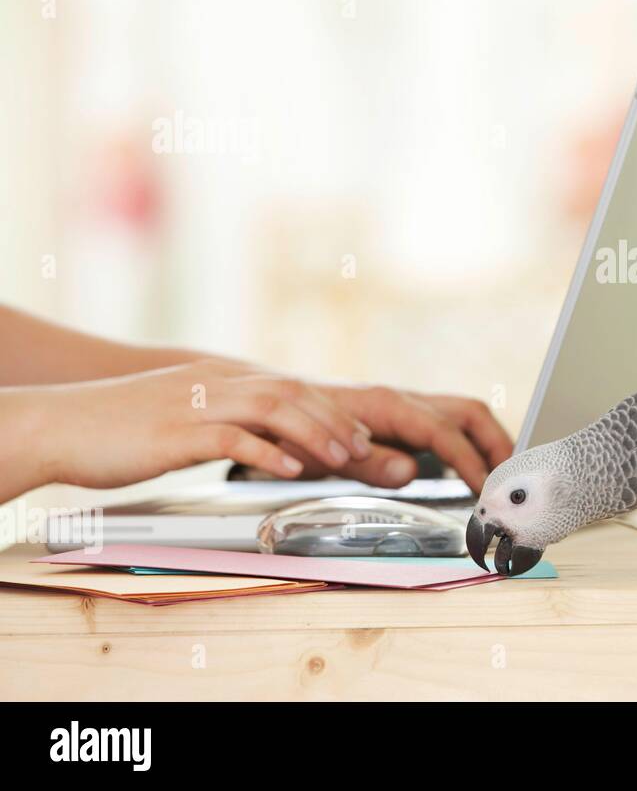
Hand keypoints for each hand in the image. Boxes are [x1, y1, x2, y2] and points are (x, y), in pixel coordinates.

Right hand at [4, 359, 375, 493]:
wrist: (60, 425)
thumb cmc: (120, 429)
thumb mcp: (182, 416)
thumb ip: (222, 421)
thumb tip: (261, 442)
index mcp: (217, 378)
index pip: (288, 386)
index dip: (329, 410)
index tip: (357, 436)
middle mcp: (213, 384)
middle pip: (290, 393)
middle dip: (333, 421)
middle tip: (362, 449)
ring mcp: (195, 405)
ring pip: (271, 408)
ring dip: (313, 434)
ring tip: (340, 459)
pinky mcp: (175, 432)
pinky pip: (231, 438)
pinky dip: (267, 452)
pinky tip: (290, 470)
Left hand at [304, 385, 512, 491]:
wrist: (273, 403)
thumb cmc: (293, 429)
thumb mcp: (323, 454)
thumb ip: (369, 464)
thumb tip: (410, 471)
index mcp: (388, 407)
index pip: (444, 432)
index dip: (468, 461)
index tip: (484, 489)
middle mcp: (403, 400)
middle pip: (469, 413)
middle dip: (497, 444)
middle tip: (511, 480)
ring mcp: (406, 406)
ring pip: (464, 414)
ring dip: (489, 441)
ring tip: (503, 474)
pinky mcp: (403, 416)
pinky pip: (449, 422)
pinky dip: (471, 442)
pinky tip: (472, 466)